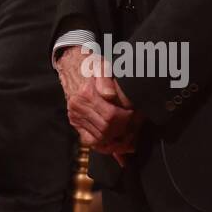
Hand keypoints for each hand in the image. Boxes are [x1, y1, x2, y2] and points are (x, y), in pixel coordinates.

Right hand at [58, 48, 140, 162]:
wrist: (72, 67)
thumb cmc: (91, 66)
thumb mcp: (102, 65)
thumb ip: (106, 79)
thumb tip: (109, 95)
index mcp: (86, 93)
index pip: (112, 115)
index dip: (128, 120)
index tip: (138, 117)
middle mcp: (78, 107)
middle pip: (107, 129)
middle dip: (125, 132)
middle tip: (137, 129)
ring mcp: (75, 116)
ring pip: (99, 139)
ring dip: (117, 142)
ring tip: (130, 139)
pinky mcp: (75, 123)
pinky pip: (90, 141)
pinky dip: (104, 146)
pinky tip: (116, 145)